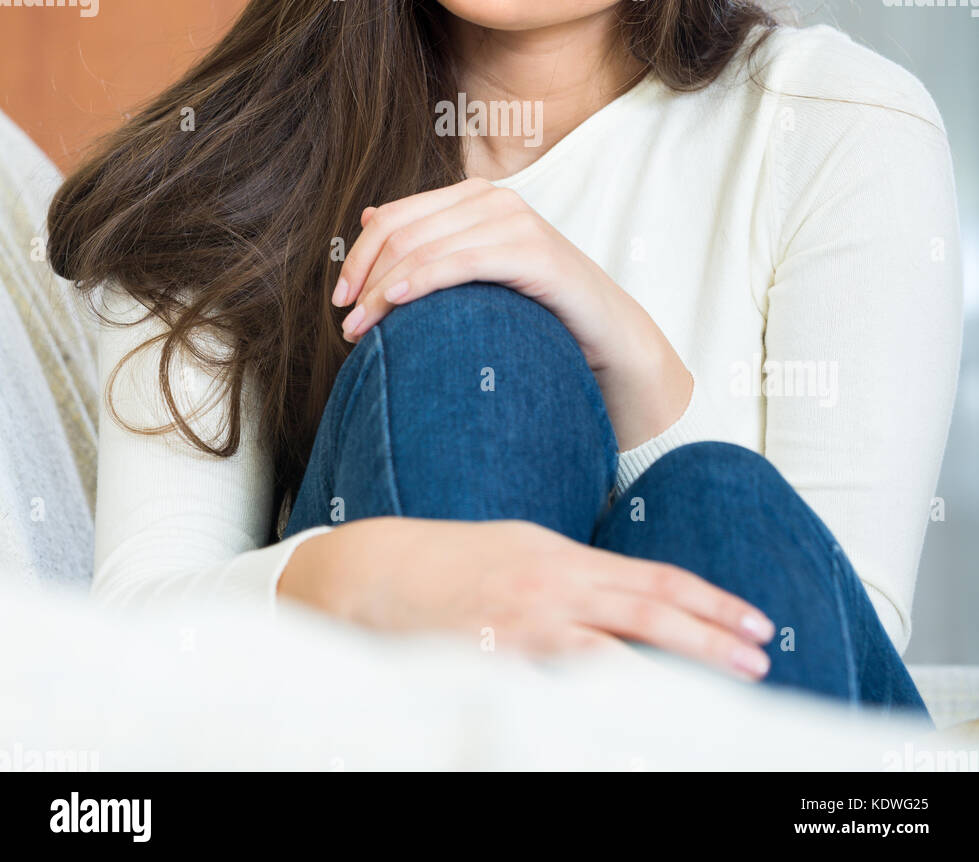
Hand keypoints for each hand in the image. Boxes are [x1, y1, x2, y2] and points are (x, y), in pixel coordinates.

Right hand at [277, 516, 774, 678]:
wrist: (371, 575)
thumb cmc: (449, 560)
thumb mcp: (519, 547)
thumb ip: (574, 573)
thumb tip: (626, 594)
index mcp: (562, 557)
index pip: (654, 580)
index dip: (711, 602)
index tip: (754, 621)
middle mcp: (552, 592)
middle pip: (651, 615)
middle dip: (713, 638)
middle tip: (760, 658)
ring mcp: (526, 634)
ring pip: (618, 659)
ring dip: (675, 677)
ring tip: (720, 694)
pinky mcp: (499, 668)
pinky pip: (566, 694)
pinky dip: (609, 708)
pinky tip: (639, 724)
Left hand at [330, 177, 693, 449]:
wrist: (605, 332)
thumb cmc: (534, 308)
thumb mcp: (475, 271)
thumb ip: (429, 242)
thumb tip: (370, 215)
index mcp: (474, 197)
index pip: (395, 217)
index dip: (359, 256)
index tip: (340, 300)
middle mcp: (493, 199)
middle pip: (402, 232)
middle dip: (365, 278)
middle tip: (347, 325)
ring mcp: (515, 221)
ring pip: (425, 248)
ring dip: (383, 291)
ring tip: (361, 331)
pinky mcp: (533, 252)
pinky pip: (462, 262)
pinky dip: (422, 281)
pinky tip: (395, 304)